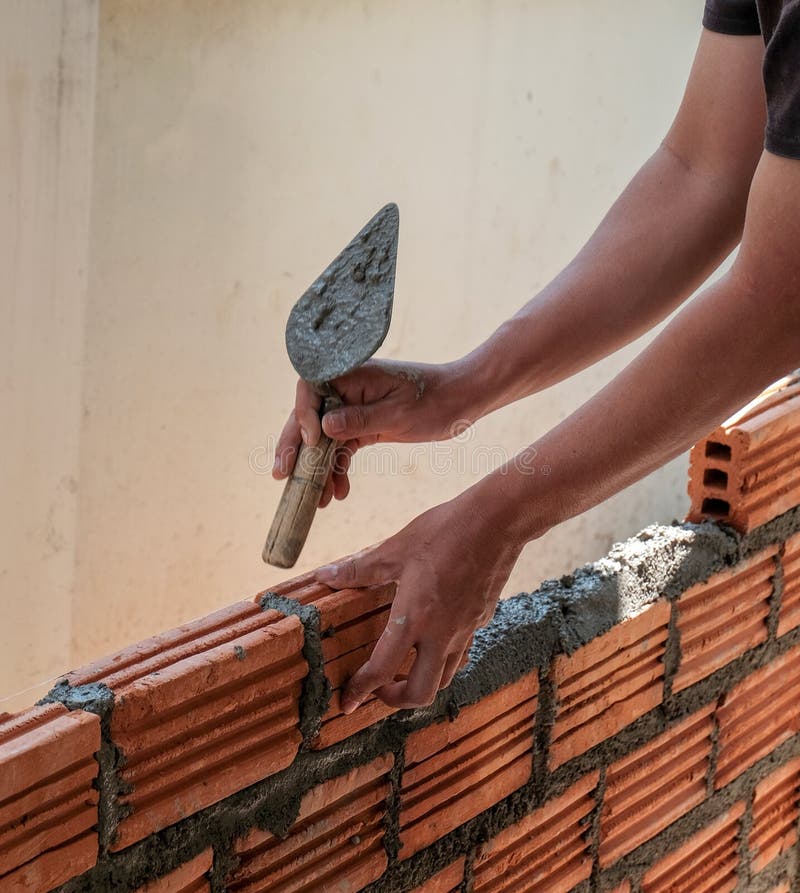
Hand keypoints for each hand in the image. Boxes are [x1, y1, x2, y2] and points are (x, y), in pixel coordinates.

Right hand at [271, 359, 471, 507]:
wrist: (461, 401)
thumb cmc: (434, 400)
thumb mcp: (398, 414)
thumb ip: (361, 420)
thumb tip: (323, 428)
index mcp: (351, 374)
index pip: (310, 390)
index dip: (303, 416)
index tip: (313, 442)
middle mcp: (345, 389)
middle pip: (308, 418)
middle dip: (296, 449)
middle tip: (281, 475)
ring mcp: (351, 408)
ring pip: (322, 439)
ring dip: (318, 469)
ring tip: (316, 499)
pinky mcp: (362, 425)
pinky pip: (341, 448)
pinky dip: (338, 470)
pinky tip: (338, 493)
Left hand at [315, 490, 523, 711]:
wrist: (499, 521)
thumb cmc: (446, 531)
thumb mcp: (396, 548)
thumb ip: (360, 569)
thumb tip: (325, 575)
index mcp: (415, 618)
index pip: (384, 669)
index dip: (362, 689)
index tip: (348, 701)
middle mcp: (442, 633)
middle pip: (422, 693)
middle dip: (396, 700)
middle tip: (379, 689)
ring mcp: (466, 629)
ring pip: (445, 677)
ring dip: (421, 682)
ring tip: (403, 668)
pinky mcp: (481, 619)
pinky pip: (461, 653)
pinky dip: (442, 659)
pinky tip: (432, 639)